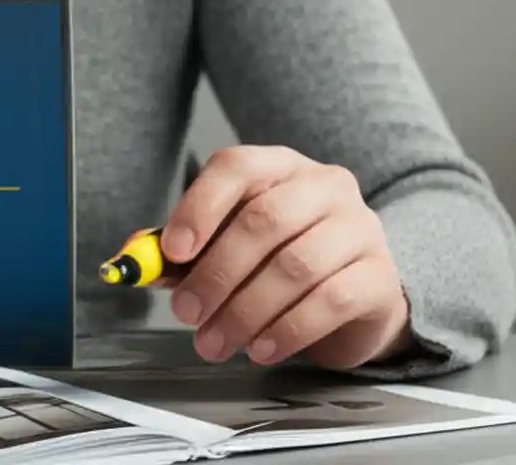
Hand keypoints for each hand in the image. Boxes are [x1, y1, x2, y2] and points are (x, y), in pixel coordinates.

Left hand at [160, 145, 412, 369]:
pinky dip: (287, 330)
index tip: (172, 251)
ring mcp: (359, 228)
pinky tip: (260, 348)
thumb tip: (135, 262)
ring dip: (245, 311)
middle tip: (186, 314)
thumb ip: (182, 253)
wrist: (356, 296)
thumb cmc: (280, 261)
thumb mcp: (228, 246)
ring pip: (296, 266)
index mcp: (279, 167)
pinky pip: (331, 301)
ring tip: (216, 342)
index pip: (237, 167)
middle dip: (216, 274)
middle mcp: (324, 187)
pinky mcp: (380, 276)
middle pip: (264, 220)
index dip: (200, 207)